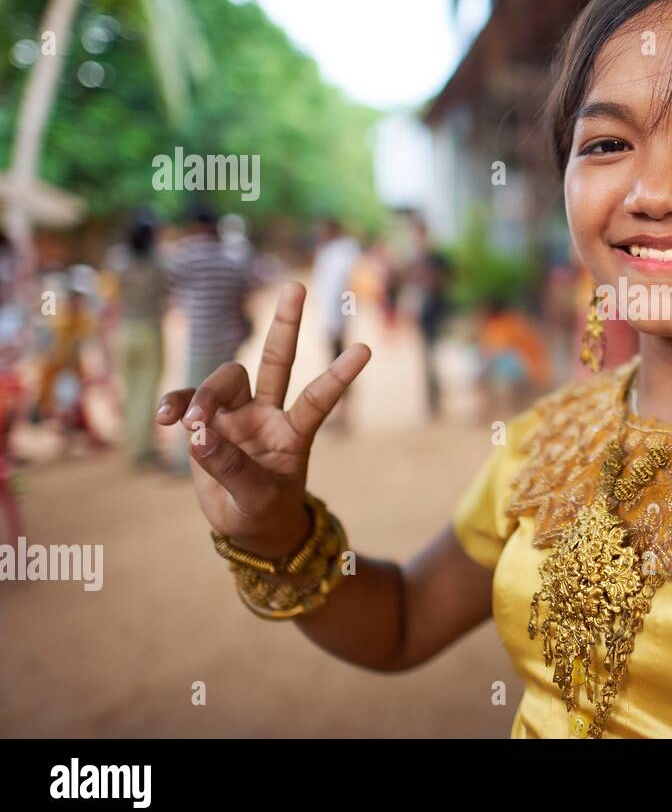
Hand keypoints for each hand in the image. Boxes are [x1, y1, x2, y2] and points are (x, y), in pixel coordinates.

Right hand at [156, 282, 370, 556]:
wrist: (246, 524)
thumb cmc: (263, 511)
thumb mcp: (255, 499)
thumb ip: (231, 469)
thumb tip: (198, 434)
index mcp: (295, 432)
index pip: (318, 400)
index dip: (338, 376)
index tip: (366, 349)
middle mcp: (269, 413)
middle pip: (277, 361)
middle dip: (285, 324)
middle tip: (295, 287)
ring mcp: (238, 414)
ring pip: (226, 379)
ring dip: (205, 395)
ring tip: (189, 424)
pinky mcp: (208, 422)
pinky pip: (188, 402)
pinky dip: (176, 404)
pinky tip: (165, 419)